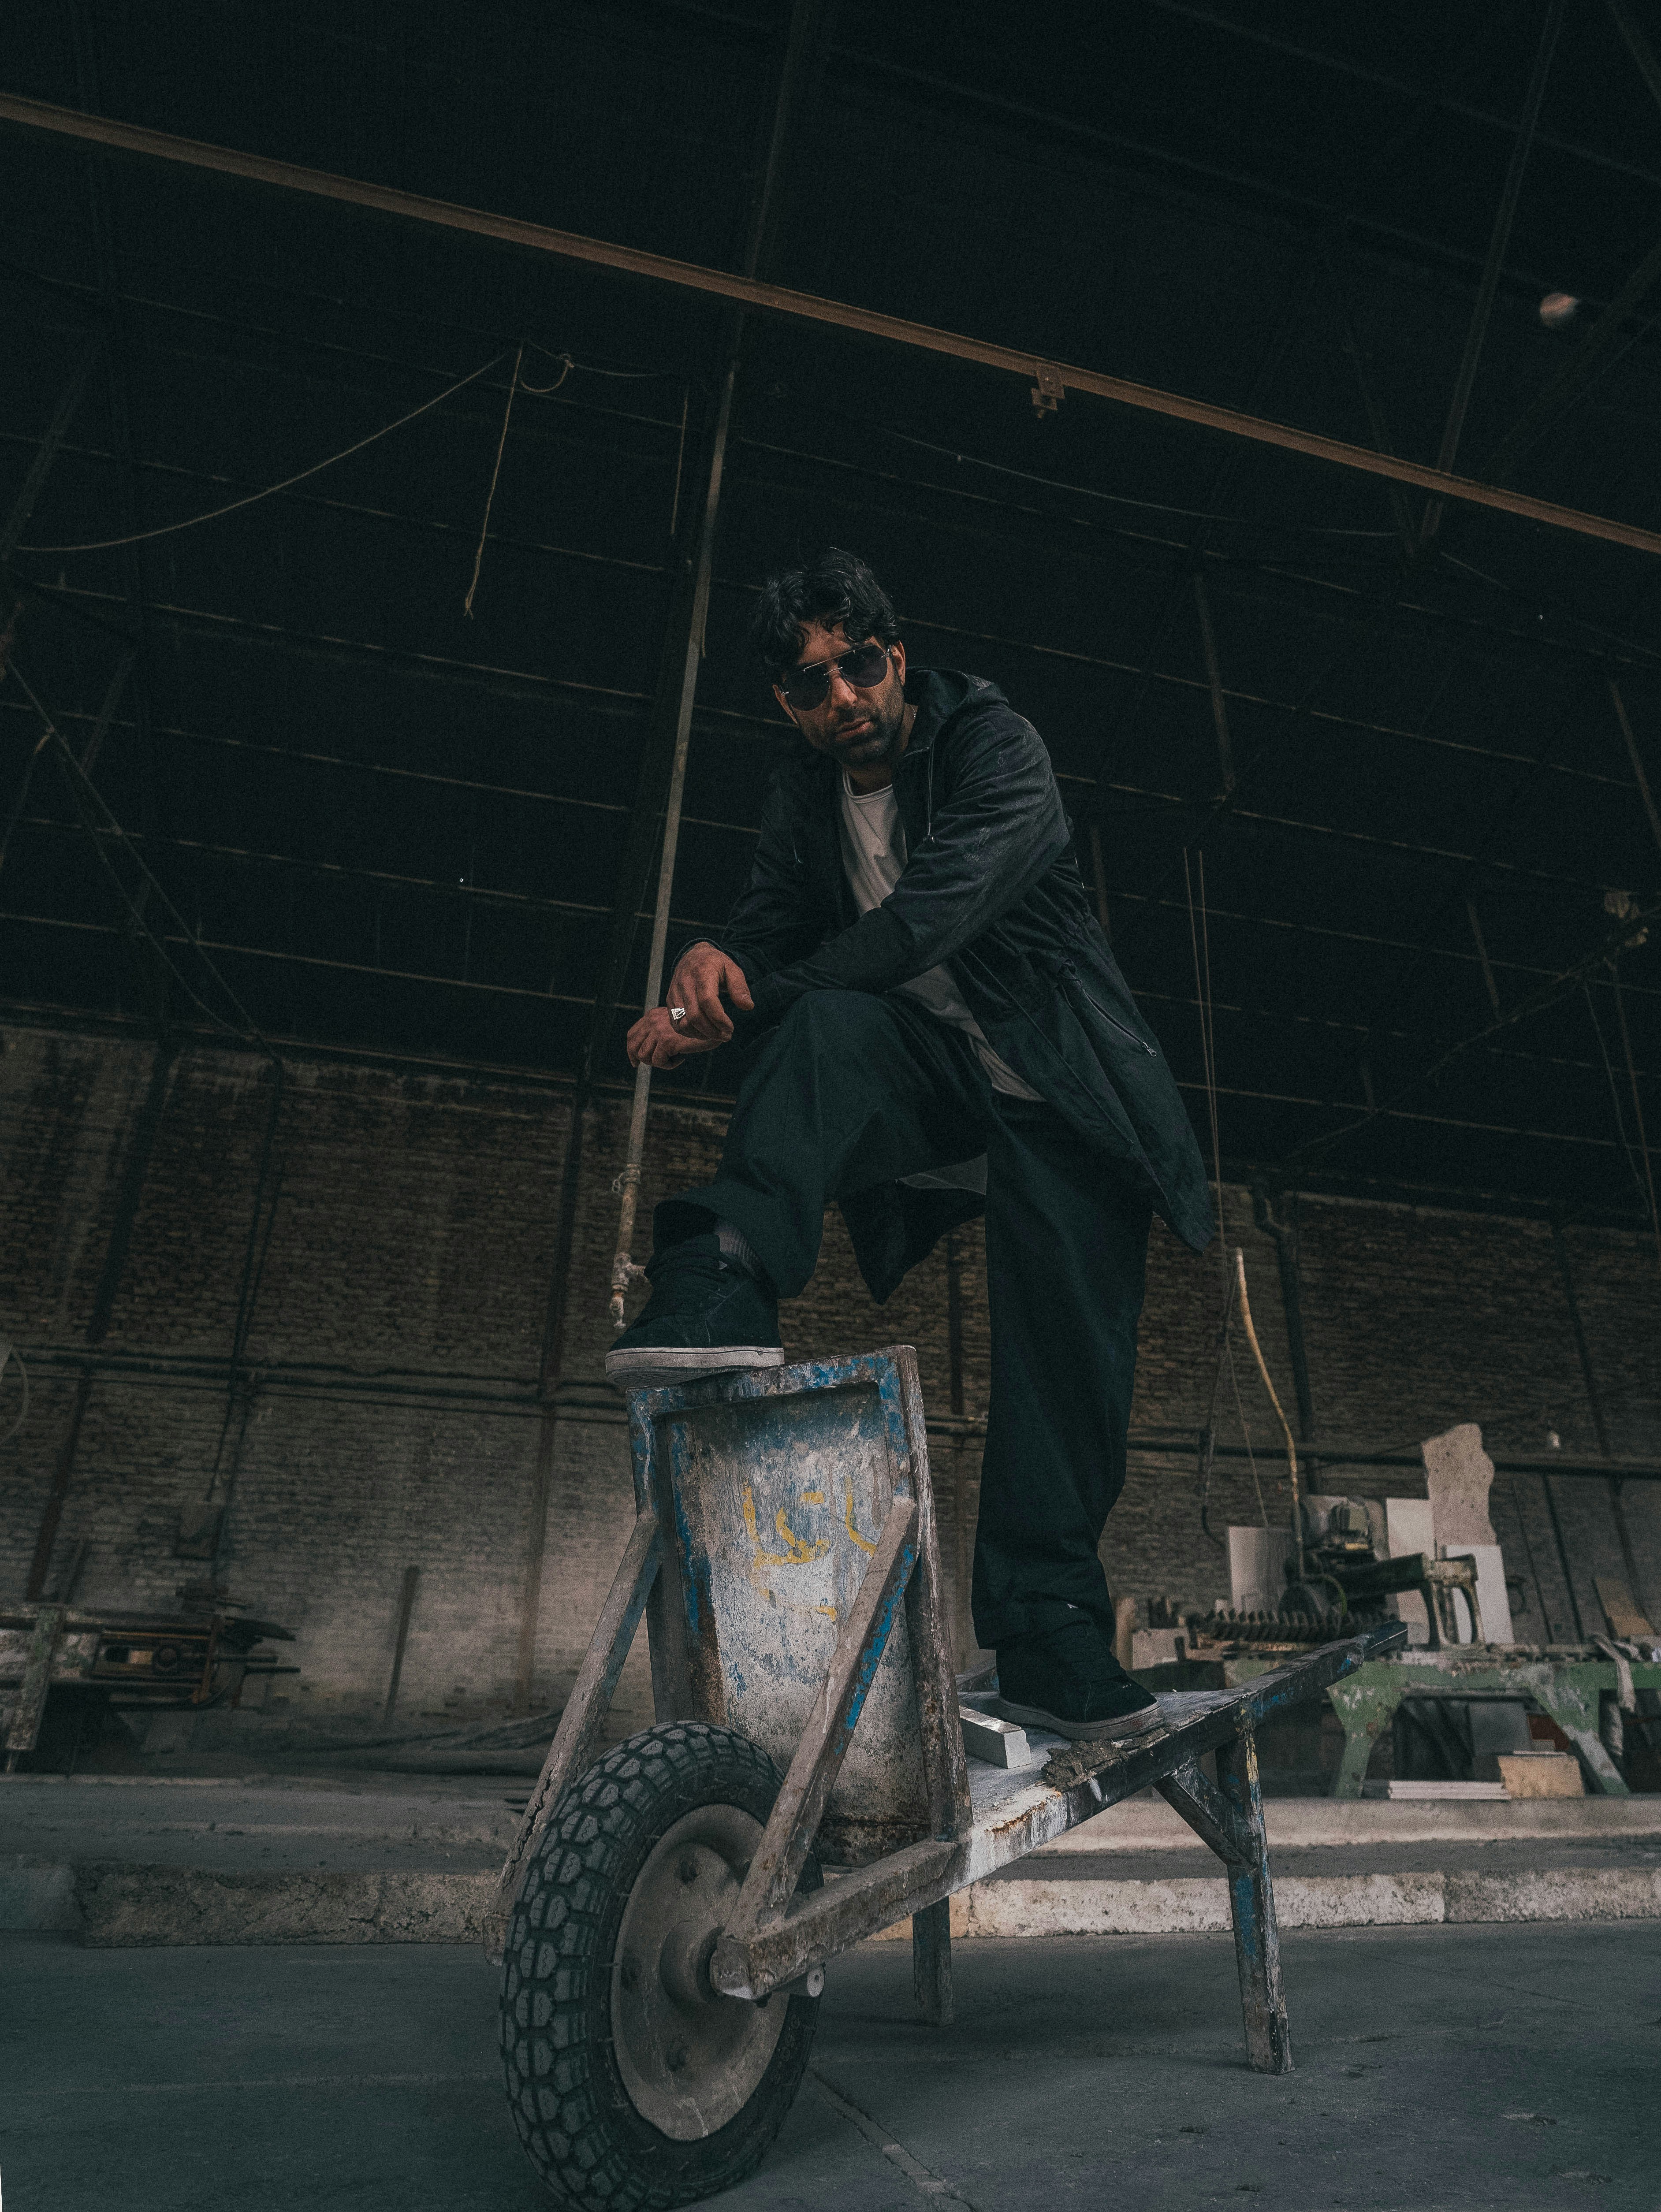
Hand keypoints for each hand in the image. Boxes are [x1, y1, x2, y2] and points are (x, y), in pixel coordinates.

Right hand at [625, 947, 753, 1068]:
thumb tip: (748, 1006)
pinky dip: (690, 1033)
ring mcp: (674, 993)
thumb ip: (740, 988)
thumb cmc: (715, 964)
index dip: (719, 1019)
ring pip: (684, 1023)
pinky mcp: (669, 1001)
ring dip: (701, 1035)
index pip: (707, 1001)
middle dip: (712, 1031)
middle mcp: (684, 983)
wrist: (693, 956)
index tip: (730, 1028)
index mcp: (702, 973)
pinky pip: (676, 1024)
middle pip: (694, 1016)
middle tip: (726, 1036)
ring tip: (716, 1035)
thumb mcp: (732, 969)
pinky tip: (704, 1033)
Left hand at [626, 1007, 718, 1068]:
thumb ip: (658, 1031)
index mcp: (652, 1015)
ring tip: (673, 1058)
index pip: (632, 1034)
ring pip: (644, 1056)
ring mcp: (658, 1030)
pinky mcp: (666, 1041)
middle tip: (655, 1064)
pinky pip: (658, 1062)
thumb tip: (642, 1053)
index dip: (631, 1050)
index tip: (635, 1062)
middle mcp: (652, 1020)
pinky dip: (669, 1065)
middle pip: (633, 1045)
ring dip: (659, 1062)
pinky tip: (681, 1058)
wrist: (714, 1028)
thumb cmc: (696, 1029)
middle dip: (640, 1059)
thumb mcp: (673, 1026)